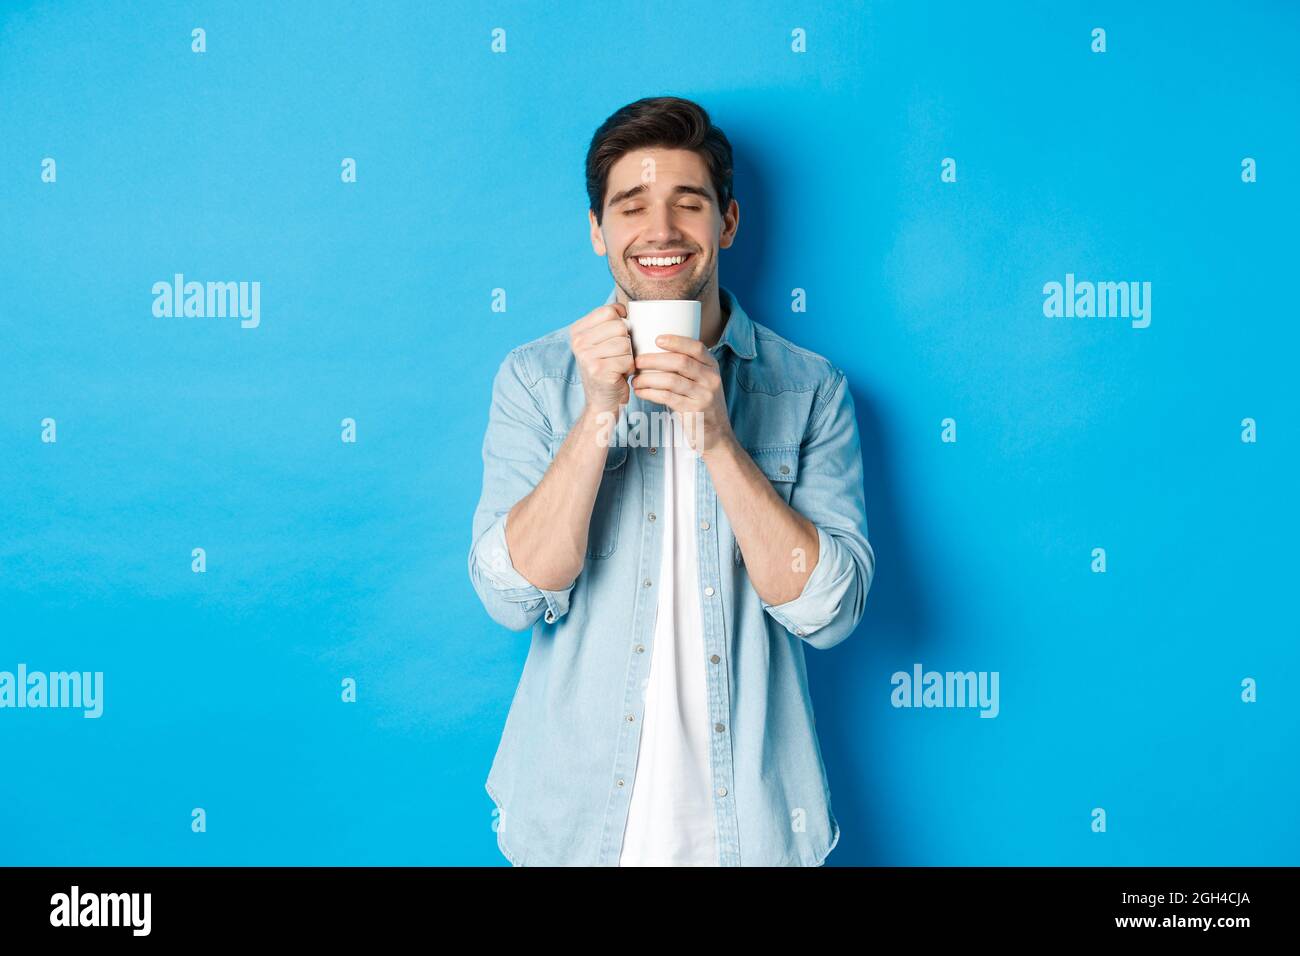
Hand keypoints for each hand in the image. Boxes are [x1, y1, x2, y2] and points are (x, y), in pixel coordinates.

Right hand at [569, 303, 632, 415]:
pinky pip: (628, 360)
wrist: (602, 401)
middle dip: (626, 342)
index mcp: (577, 331)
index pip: (609, 311)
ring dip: (628, 357)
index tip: (616, 338)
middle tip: (617, 356)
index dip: (621, 322)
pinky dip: (629, 368)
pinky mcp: (598, 370)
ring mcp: (586, 356)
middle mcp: (578, 342)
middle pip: (620, 326)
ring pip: (625, 343)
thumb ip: (609, 323)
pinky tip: (619, 375)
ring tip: (617, 366)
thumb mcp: (602, 342)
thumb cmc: (608, 368)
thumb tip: (625, 308)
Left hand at [629, 335, 734, 456]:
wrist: (717, 434)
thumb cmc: (703, 404)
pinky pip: (668, 398)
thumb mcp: (703, 381)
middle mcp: (711, 379)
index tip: (657, 339)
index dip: (676, 341)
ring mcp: (704, 395)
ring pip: (672, 380)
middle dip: (655, 360)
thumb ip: (688, 367)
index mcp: (712, 367)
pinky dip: (651, 393)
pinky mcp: (694, 411)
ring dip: (649, 378)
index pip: (696, 347)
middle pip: (681, 362)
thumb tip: (656, 351)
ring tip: (635, 379)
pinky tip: (641, 392)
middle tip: (638, 361)